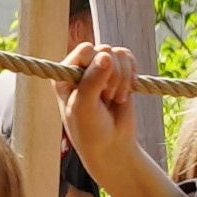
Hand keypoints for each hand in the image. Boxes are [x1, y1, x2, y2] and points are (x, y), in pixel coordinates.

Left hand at [54, 48, 167, 196]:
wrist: (111, 146)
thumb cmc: (90, 129)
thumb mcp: (84, 107)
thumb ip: (92, 80)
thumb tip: (106, 55)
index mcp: (65, 73)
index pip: (84, 50)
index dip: (96, 66)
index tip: (96, 90)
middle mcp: (81, 67)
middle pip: (104, 50)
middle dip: (111, 75)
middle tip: (106, 98)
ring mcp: (101, 68)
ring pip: (119, 54)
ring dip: (122, 78)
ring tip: (115, 98)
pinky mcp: (119, 72)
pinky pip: (128, 58)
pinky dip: (131, 75)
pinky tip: (125, 92)